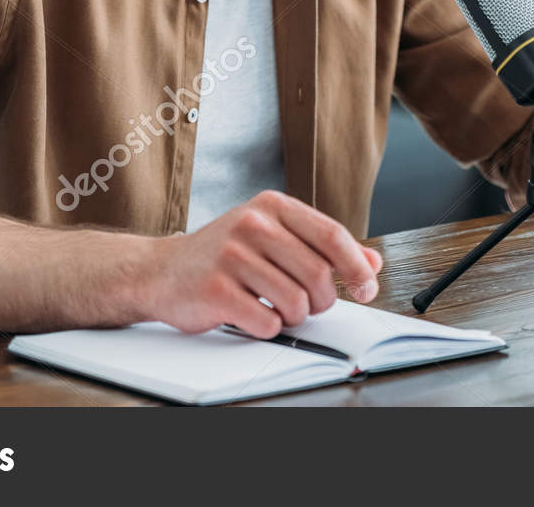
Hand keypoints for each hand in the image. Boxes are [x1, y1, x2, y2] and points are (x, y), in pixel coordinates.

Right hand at [144, 190, 382, 337]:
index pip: (332, 235)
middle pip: (318, 274)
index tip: (367, 287)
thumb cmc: (224, 255)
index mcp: (272, 206)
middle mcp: (253, 224)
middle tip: (308, 305)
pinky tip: (253, 316)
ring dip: (294, 317)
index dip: (356, 266)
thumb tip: (372, 264)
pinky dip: (268, 328)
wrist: (161, 271)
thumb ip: (322, 247)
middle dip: (321, 301)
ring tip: (276, 309)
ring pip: (296, 302)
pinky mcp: (216, 289)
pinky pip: (267, 322)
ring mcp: (232, 256)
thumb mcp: (273, 237)